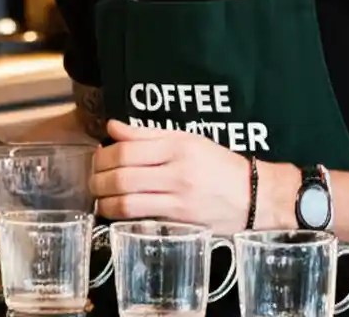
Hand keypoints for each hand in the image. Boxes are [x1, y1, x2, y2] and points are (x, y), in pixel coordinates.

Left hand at [90, 119, 253, 233]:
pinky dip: (120, 215)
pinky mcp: (181, 220)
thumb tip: (113, 127)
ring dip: (104, 200)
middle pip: (122, 175)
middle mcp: (177, 170)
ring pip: (127, 200)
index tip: (97, 158)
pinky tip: (113, 212)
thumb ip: (147, 134)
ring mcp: (179, 197)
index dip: (103, 155)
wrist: (255, 196)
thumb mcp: (188, 140)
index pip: (127, 149)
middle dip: (98, 179)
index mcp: (178, 146)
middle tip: (93, 180)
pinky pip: (141, 217)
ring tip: (99, 198)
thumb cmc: (220, 166)